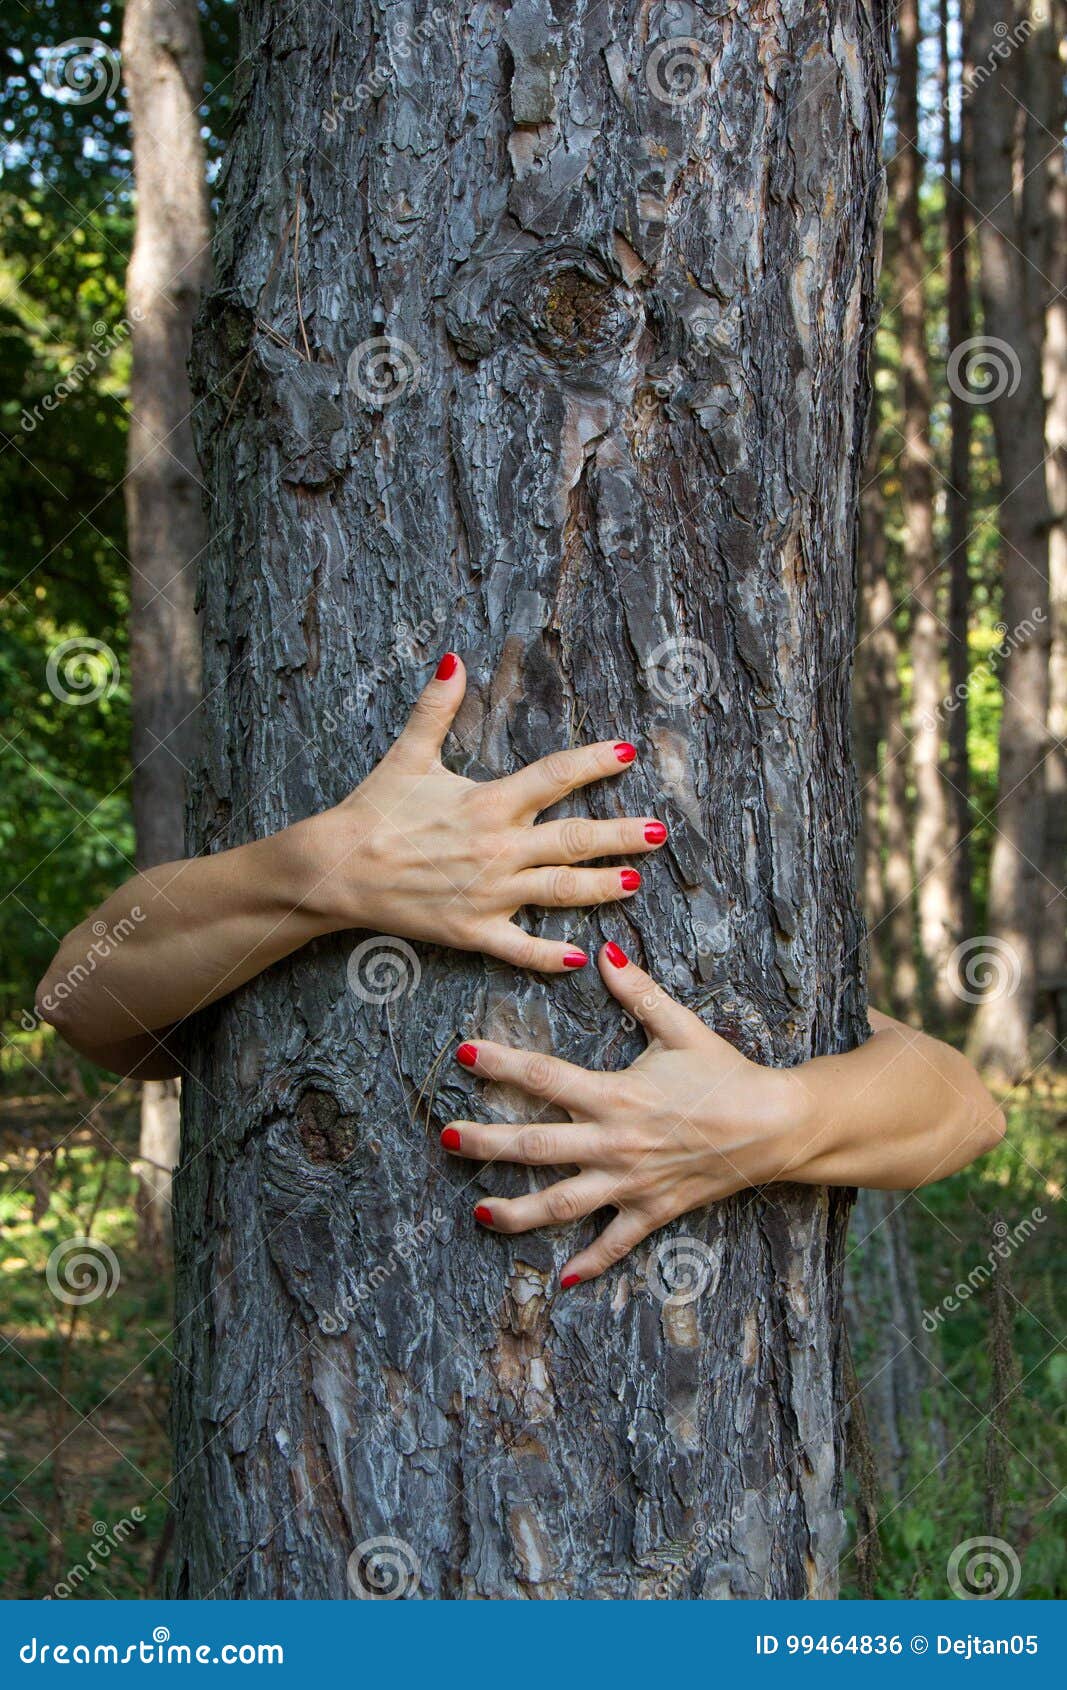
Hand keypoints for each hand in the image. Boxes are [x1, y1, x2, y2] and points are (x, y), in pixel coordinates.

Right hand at [310, 654, 668, 970]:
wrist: (337, 868)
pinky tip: (582, 957)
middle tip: (658, 832)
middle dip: (620, 834)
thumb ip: (437, 707)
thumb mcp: (408, 754)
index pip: (555, 776)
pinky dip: (551, 956)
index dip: (595, 762)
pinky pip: (521, 948)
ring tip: (636, 882)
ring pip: (561, 892)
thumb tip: (454, 659)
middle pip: (574, 839)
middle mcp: (498, 848)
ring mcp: (490, 893)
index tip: (628, 752)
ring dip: (603, 886)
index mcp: (489, 802)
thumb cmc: (374, 810)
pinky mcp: (473, 930)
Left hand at [441, 943, 801, 1283]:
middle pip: (537, 1145)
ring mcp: (631, 1182)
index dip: (502, 1064)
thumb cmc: (725, 1074)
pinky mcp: (653, 1210)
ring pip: (563, 1203)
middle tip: (445, 1139)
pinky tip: (561, 1280)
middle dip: (486, 1143)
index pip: (546, 1077)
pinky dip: (589, 1263)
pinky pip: (615, 1244)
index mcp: (616, 1095)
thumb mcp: (681, 1028)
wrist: (775, 1125)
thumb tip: (604, 950)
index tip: (464, 1055)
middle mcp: (616, 1142)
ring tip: (480, 1213)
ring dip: (518, 1211)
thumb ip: (638, 991)